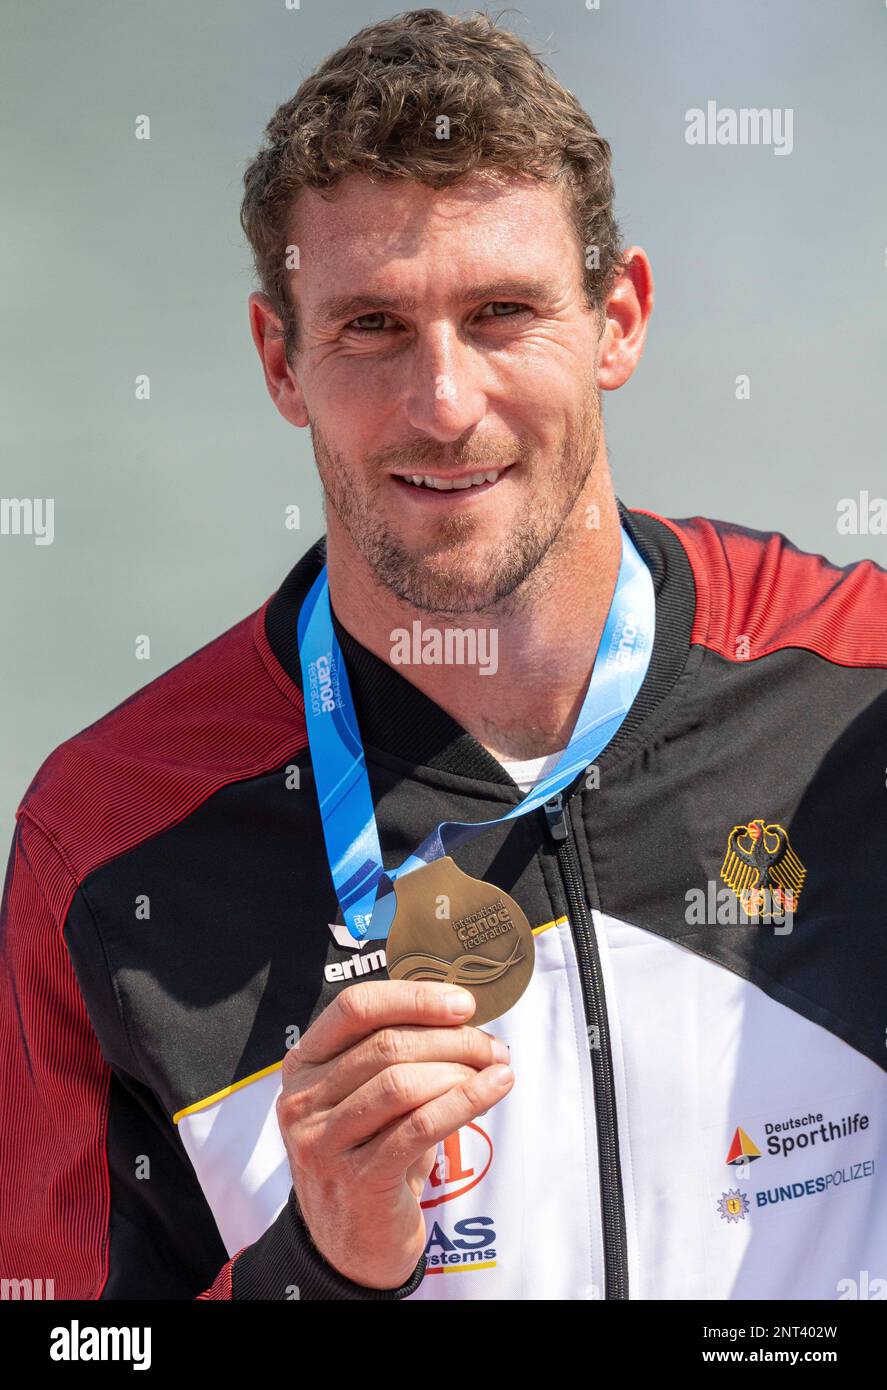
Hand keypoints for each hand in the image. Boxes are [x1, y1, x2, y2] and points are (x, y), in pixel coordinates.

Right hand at [276, 979, 513, 1288]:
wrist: (351, 1244)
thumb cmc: (370, 1154)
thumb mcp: (366, 1098)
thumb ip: (395, 1054)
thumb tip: (462, 1016)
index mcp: (303, 1064)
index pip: (355, 1008)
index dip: (413, 997)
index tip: (463, 1003)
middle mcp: (302, 1101)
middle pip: (387, 1045)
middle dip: (452, 1038)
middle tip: (492, 1047)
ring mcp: (323, 1142)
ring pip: (402, 1083)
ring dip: (460, 1070)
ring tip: (494, 1070)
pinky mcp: (358, 1179)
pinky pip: (420, 1126)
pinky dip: (466, 1101)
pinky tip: (494, 1091)